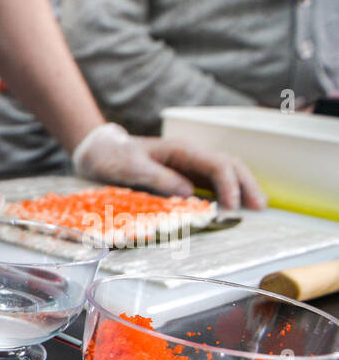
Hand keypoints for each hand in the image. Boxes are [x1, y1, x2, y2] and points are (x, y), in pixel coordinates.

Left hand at [72, 123, 267, 210]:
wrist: (99, 152)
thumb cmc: (112, 158)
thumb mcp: (129, 168)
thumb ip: (157, 178)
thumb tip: (188, 192)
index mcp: (181, 150)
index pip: (217, 165)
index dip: (228, 187)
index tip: (231, 209)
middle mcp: (190, 155)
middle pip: (229, 166)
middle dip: (246, 185)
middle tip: (261, 207)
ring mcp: (188, 165)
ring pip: (224, 173)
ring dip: (241, 188)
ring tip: (256, 207)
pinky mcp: (183, 175)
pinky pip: (211, 182)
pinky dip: (225, 192)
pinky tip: (232, 206)